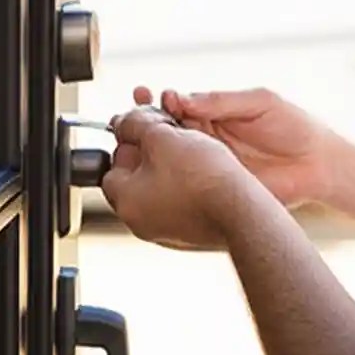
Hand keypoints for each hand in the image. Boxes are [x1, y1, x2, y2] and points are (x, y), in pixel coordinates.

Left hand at [101, 105, 255, 249]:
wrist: (242, 210)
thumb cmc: (203, 178)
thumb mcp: (161, 136)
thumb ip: (136, 124)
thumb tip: (124, 121)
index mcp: (125, 200)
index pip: (112, 163)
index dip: (129, 139)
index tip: (145, 127)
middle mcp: (141, 221)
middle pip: (136, 176)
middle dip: (152, 151)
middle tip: (170, 135)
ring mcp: (167, 230)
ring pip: (161, 187)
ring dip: (172, 166)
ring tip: (192, 149)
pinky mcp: (190, 232)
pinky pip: (182, 201)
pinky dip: (190, 184)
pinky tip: (206, 171)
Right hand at [135, 86, 337, 208]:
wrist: (319, 165)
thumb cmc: (294, 126)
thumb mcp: (259, 103)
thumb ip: (221, 101)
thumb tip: (181, 97)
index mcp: (216, 112)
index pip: (179, 104)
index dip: (161, 100)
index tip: (150, 95)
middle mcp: (208, 137)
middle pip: (168, 129)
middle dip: (147, 121)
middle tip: (131, 115)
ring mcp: (210, 163)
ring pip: (173, 156)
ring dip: (153, 149)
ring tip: (137, 141)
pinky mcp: (217, 186)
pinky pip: (189, 181)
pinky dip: (171, 177)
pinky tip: (158, 170)